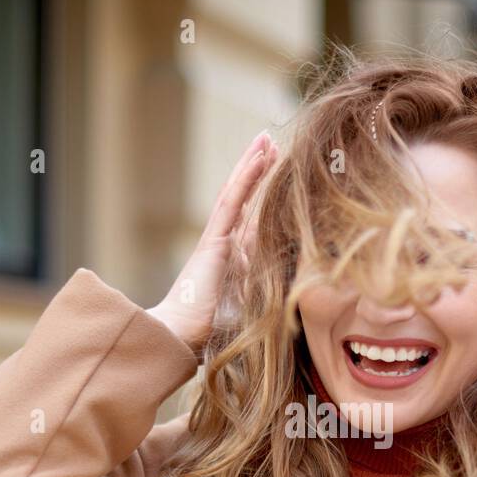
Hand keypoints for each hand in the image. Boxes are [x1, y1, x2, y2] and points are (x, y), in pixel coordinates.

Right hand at [149, 130, 277, 353]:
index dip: (264, 198)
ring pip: (238, 193)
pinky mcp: (213, 239)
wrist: (180, 337)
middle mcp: (225, 245)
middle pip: (244, 200)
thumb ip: (269, 303)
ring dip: (252, 164)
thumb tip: (296, 303)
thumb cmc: (211, 335)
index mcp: (234, 261)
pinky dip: (247, 177)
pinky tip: (259, 155)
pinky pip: (232, 201)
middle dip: (258, 172)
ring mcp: (217, 239)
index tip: (280, 179)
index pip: (253, 221)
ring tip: (265, 139)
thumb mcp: (251, 314)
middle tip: (272, 145)